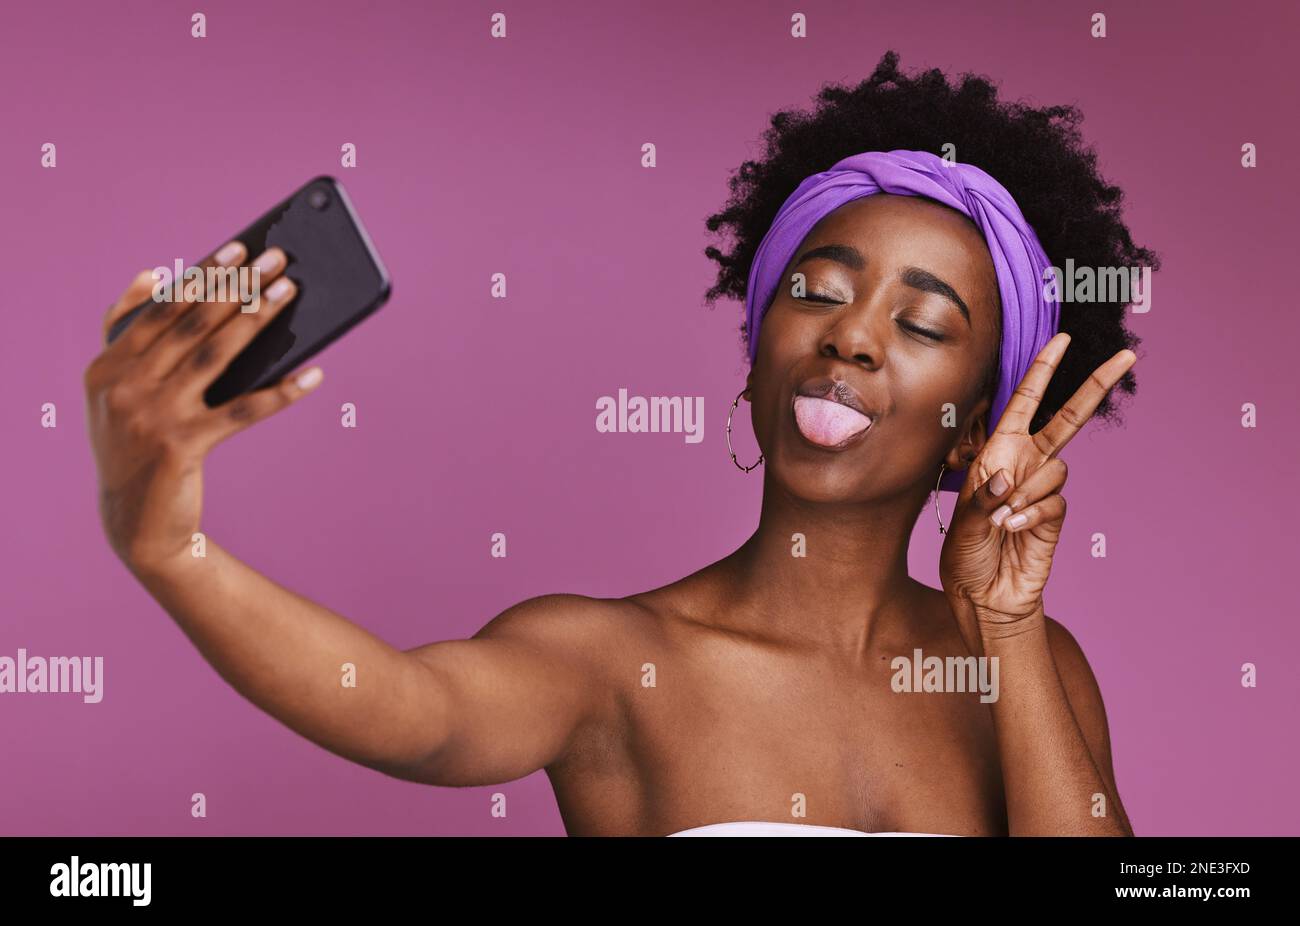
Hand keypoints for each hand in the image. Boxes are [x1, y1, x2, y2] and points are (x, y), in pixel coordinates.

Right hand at [84, 242, 322, 571]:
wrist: (135, 523)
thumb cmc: (137, 444)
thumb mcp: (116, 389)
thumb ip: (126, 330)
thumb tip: (156, 273)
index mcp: (107, 366)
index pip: (165, 309)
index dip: (206, 276)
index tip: (241, 249)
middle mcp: (124, 387)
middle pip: (194, 325)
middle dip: (241, 287)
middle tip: (280, 259)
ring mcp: (151, 416)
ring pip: (218, 356)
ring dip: (259, 320)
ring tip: (290, 293)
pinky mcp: (184, 446)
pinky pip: (244, 410)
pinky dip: (282, 391)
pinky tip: (313, 375)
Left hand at [938, 333, 1135, 649]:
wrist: (982, 595)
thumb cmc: (965, 553)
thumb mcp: (962, 519)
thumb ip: (983, 495)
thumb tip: (1008, 478)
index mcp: (998, 452)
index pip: (1025, 404)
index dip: (1042, 371)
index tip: (1061, 339)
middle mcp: (1025, 464)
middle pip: (1069, 419)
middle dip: (1094, 387)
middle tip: (1125, 357)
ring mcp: (1043, 490)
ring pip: (1056, 469)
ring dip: (1025, 493)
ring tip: (999, 519)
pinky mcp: (1055, 516)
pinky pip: (1055, 502)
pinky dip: (1030, 515)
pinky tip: (1012, 529)